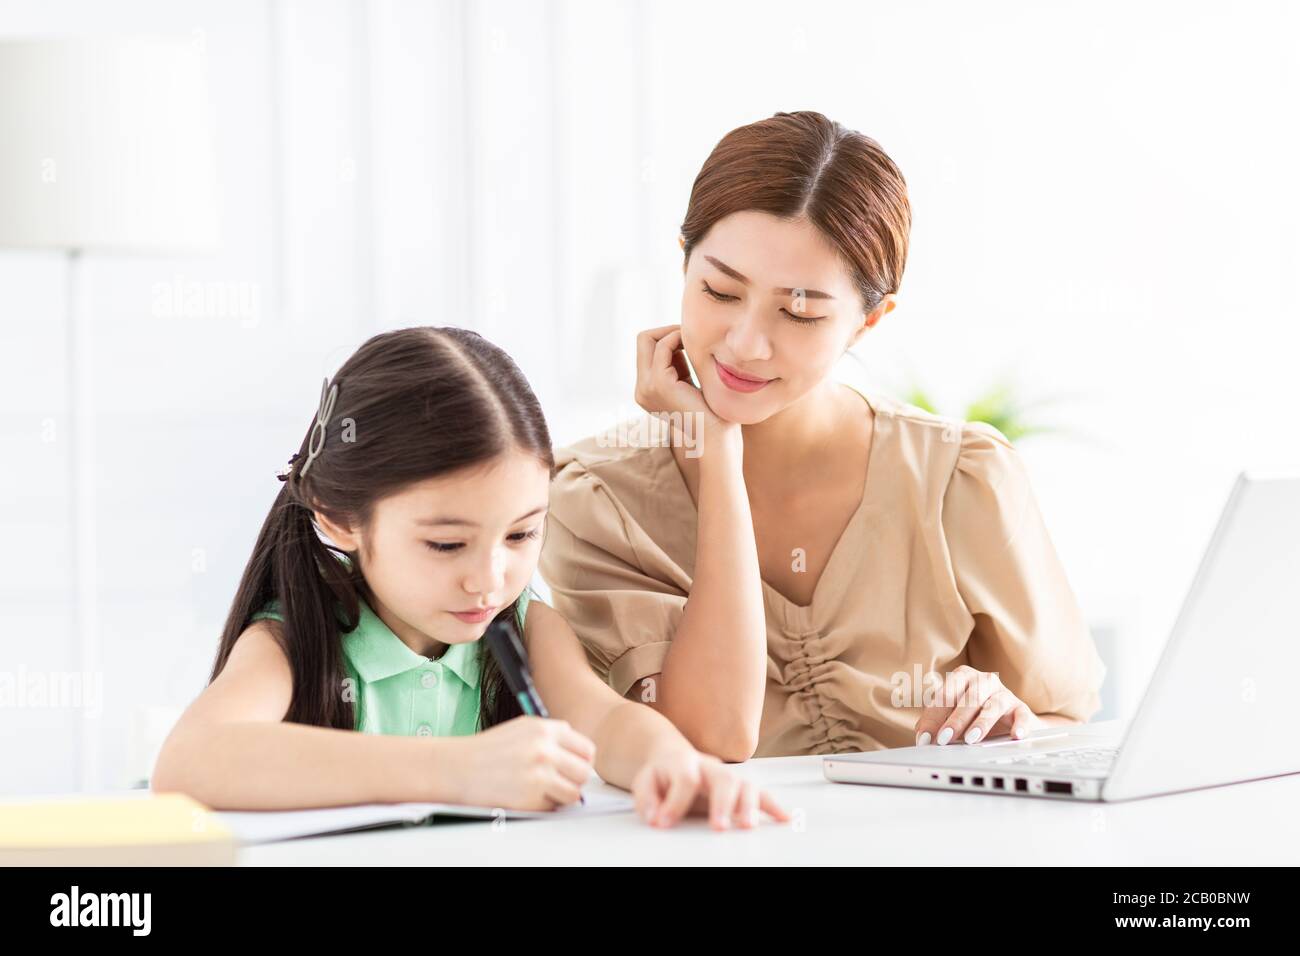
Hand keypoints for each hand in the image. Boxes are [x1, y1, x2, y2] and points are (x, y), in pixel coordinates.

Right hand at [442, 716, 595, 810]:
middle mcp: (544, 750)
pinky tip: (527, 796)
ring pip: (574, 793)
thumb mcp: (523, 728)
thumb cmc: (488, 750)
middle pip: (584, 772)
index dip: (582, 761)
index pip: (586, 749)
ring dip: (562, 795)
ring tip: (543, 790)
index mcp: (545, 729)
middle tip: (559, 782)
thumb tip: (580, 753)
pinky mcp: (531, 798)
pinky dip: (544, 806)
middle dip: (574, 780)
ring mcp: (539, 774)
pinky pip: (553, 807)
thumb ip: (552, 736)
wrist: (457, 768)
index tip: (573, 768)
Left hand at [630, 748, 789, 829]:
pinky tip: (784, 819)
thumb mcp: (645, 782)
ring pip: (745, 785)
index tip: (663, 823)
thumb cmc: (662, 775)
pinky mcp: (739, 789)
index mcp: (684, 762)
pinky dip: (773, 806)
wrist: (674, 758)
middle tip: (719, 827)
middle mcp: (710, 766)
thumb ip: (647, 800)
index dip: (675, 802)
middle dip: (723, 803)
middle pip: (723, 778)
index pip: (685, 778)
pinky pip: (760, 794)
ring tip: (747, 827)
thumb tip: (656, 819)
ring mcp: (727, 776)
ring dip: (748, 806)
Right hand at [634, 324, 715, 422]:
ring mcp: (646, 387)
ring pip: (647, 338)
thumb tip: (675, 336)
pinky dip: (678, 338)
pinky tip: (695, 346)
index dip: (666, 338)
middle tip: (690, 335)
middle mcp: (641, 389)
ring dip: (673, 332)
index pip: (646, 349)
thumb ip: (677, 364)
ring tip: (694, 342)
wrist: (716, 437)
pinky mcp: (659, 383)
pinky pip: (663, 346)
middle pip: (642, 340)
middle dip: (666, 330)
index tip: (689, 342)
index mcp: (646, 390)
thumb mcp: (686, 382)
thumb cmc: (709, 411)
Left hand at [913, 664, 1040, 745]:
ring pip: (993, 705)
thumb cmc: (975, 713)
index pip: (945, 695)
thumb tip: (922, 736)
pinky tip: (1015, 736)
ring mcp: (1004, 693)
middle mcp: (984, 681)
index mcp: (962, 677)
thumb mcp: (953, 713)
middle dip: (955, 719)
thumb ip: (936, 721)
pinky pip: (1022, 715)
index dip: (933, 717)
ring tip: (971, 739)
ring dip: (981, 723)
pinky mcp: (1021, 708)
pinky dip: (1019, 725)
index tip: (924, 738)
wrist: (1009, 717)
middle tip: (944, 738)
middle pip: (969, 698)